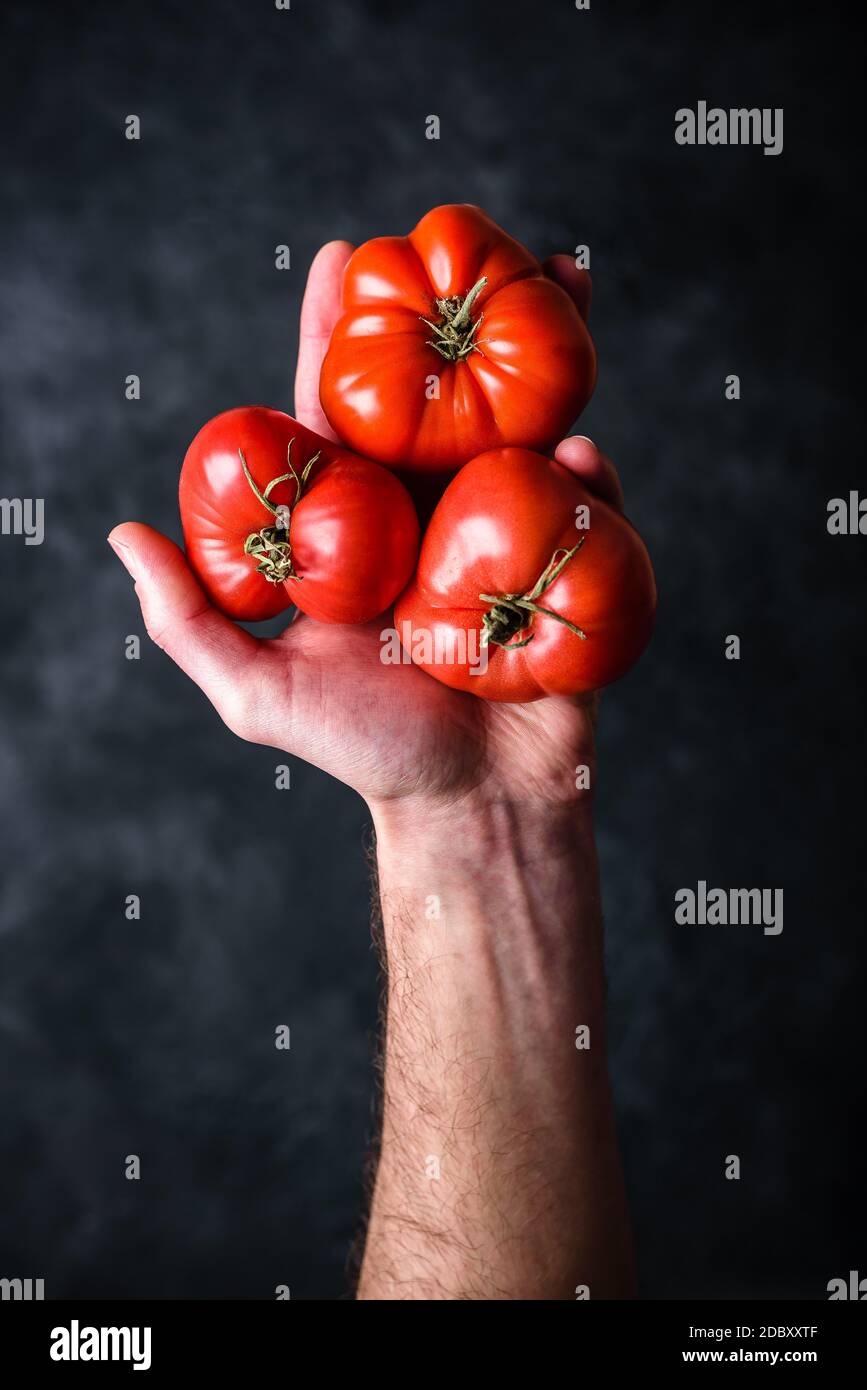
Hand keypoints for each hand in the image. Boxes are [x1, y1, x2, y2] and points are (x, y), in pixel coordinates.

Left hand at [109, 247, 621, 815]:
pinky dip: (589, 476)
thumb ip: (190, 619)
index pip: (342, 412)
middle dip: (457, 314)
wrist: (470, 807)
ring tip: (562, 287)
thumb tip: (121, 533)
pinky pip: (585, 509)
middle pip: (441, 396)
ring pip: (524, 427)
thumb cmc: (364, 752)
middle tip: (468, 241)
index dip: (337, 335)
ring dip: (549, 355)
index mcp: (360, 527)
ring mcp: (503, 536)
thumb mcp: (257, 691)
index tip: (340, 257)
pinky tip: (581, 449)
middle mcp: (431, 516)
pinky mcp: (567, 570)